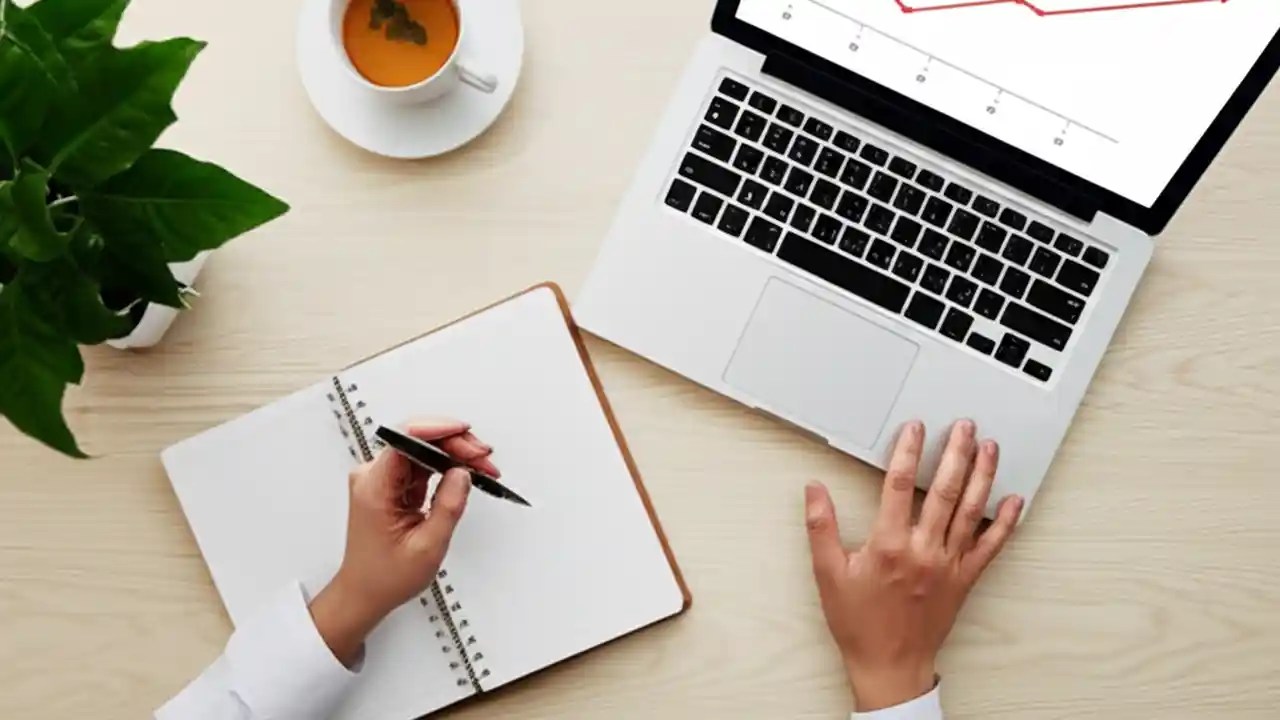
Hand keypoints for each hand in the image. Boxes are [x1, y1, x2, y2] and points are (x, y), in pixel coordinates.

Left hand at [309, 418, 499, 665]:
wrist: (365, 593)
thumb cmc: (385, 577)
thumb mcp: (428, 546)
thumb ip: (448, 505)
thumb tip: (463, 473)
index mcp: (374, 487)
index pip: (405, 440)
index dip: (437, 430)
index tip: (464, 432)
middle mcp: (373, 477)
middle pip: (417, 440)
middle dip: (455, 443)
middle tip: (483, 458)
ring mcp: (382, 480)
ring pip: (423, 450)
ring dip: (454, 454)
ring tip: (482, 467)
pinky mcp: (392, 486)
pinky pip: (422, 465)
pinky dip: (446, 466)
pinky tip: (465, 473)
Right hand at [805, 420, 1022, 711]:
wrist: (890, 664)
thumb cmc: (859, 623)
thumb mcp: (828, 573)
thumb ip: (822, 527)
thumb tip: (815, 491)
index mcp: (889, 545)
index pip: (900, 486)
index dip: (909, 452)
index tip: (915, 429)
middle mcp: (924, 551)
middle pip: (944, 491)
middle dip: (956, 453)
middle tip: (964, 427)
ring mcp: (948, 564)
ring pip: (971, 511)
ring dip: (982, 476)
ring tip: (989, 448)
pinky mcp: (964, 579)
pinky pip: (990, 546)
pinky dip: (1004, 522)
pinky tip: (1013, 500)